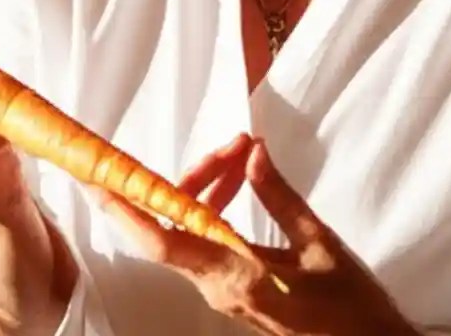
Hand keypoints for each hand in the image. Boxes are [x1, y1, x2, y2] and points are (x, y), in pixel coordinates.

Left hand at [95, 136, 425, 335]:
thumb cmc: (351, 306)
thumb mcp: (321, 244)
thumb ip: (280, 197)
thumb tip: (252, 151)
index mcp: (238, 278)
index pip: (165, 242)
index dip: (127, 208)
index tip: (99, 178)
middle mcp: (218, 289)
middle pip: (175, 227)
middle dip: (189, 178)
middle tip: (227, 144)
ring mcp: (222, 293)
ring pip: (190, 233)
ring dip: (207, 188)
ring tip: (242, 153)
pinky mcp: (232, 290)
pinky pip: (207, 243)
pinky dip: (216, 208)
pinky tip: (239, 182)